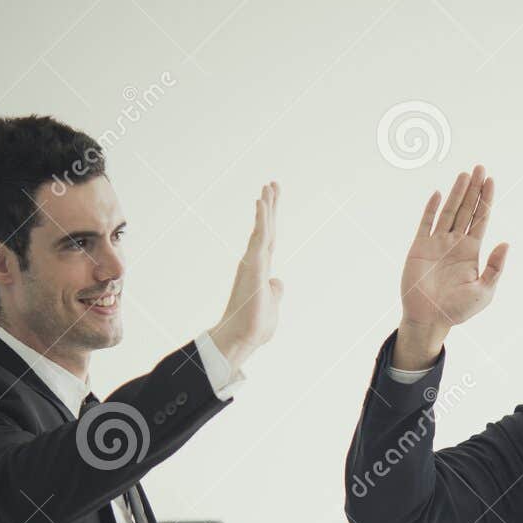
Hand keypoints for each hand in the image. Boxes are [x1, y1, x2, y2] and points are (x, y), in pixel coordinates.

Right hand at [210, 181, 282, 369]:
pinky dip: (262, 219)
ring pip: (262, 229)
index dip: (269, 221)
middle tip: (271, 185)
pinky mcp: (254, 265)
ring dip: (266, 207)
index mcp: (260, 270)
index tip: (270, 203)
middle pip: (265, 229)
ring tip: (269, 186)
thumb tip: (279, 281)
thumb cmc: (255, 325)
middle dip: (269, 207)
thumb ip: (275, 291)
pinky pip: (260, 237)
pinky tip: (263, 202)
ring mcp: (253, 263)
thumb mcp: (272, 304)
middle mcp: (255, 263)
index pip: (268, 240)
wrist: (243, 338)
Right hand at [394, 164, 508, 369]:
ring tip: (465, 174)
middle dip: (474, 189)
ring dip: (457, 193)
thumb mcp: (484, 292)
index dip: (486, 200)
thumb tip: (505, 244)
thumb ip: (495, 268)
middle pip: (467, 210)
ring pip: (449, 211)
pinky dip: (432, 208)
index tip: (491, 180)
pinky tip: (440, 194)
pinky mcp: (420, 247)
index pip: (481, 219)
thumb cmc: (458, 310)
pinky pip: (426, 223)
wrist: (430, 319)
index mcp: (471, 252)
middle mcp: (455, 243)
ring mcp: (437, 243)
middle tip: (480, 168)